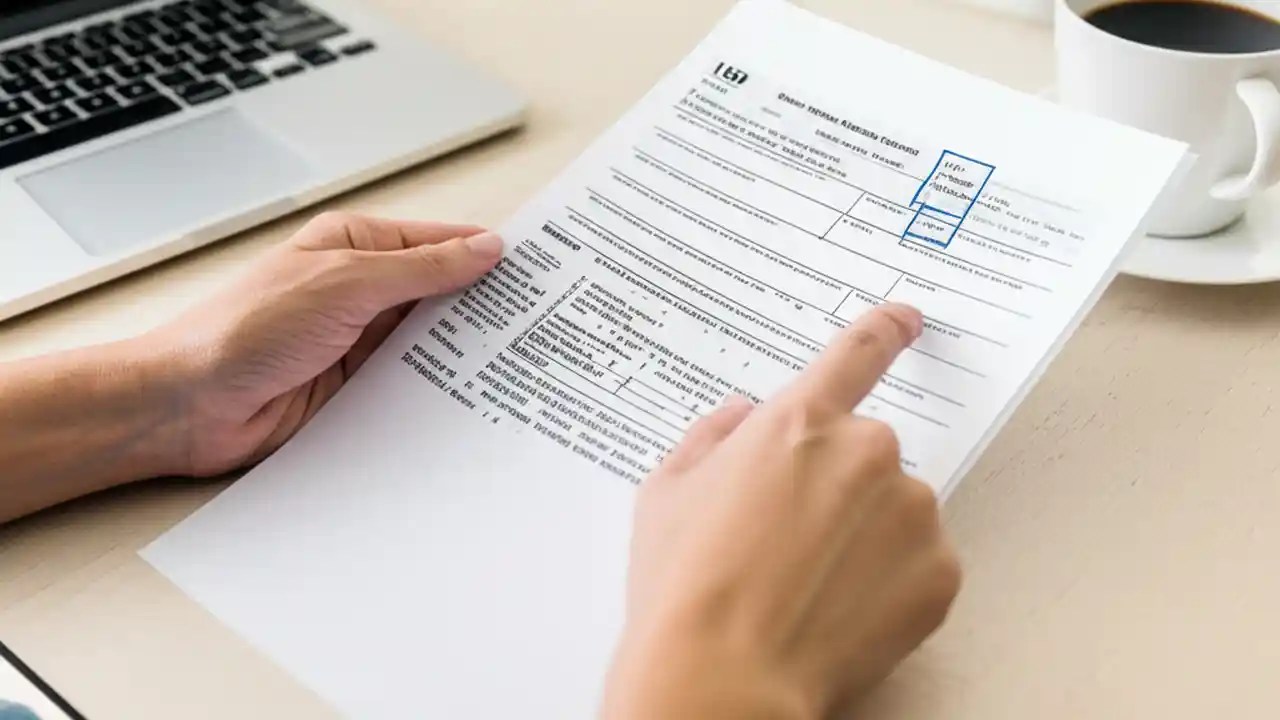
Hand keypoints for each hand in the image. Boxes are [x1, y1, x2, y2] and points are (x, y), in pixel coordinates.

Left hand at [147, 211, 502, 475]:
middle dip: (483, 306)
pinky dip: (437, 387)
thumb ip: (421, 269)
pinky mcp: (354, 388)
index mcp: (354, 245)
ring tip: (517, 360)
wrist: (189, 405)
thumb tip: (482, 249)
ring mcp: (356, 340)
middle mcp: (359, 290)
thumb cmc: (245, 329)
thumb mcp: (346, 284)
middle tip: (541, 320)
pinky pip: (410, 383)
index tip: (536, 271)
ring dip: (461, 351)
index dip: (485, 254)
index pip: (438, 243)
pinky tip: (469, 395)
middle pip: (438, 293)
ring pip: (429, 341)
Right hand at [602, 304, 960, 719]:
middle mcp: (869, 453)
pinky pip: (921, 564)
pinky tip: (840, 611)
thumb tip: (741, 419)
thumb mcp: (667, 493)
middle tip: (789, 542)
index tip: (907, 321)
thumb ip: (711, 438)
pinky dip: (891, 583)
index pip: (858, 354)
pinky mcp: (940, 573)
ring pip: (896, 511)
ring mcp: (912, 513)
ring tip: (807, 587)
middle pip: (866, 455)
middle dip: (837, 488)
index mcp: (801, 422)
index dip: (885, 331)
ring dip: (866, 536)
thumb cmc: (686, 587)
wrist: (724, 678)